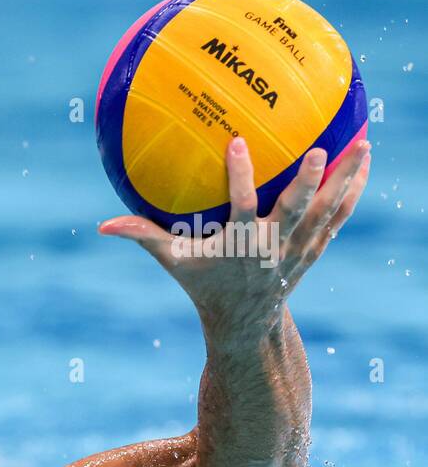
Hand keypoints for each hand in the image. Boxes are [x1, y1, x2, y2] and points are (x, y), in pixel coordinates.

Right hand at [99, 136, 370, 338]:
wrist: (244, 324)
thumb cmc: (204, 285)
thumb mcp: (173, 262)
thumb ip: (143, 237)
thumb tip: (103, 225)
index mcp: (239, 244)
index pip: (240, 208)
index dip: (239, 177)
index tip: (237, 143)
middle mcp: (273, 246)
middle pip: (294, 210)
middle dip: (307, 182)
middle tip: (319, 149)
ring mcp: (298, 249)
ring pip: (326, 211)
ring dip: (345, 180)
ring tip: (363, 144)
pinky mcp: (313, 249)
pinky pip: (337, 219)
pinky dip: (351, 195)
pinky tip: (363, 166)